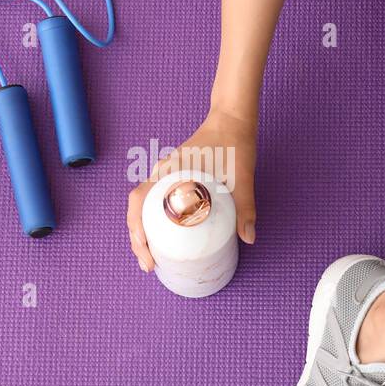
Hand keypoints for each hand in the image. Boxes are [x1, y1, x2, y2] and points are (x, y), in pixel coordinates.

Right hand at [126, 108, 256, 271]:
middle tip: (149, 265)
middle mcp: (161, 174)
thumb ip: (245, 206)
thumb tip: (248, 239)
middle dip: (137, 241)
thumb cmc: (233, 143)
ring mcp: (166, 176)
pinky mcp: (175, 180)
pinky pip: (156, 203)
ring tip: (152, 258)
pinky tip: (165, 239)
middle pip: (136, 210)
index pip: (138, 201)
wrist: (233, 120)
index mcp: (169, 171)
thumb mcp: (241, 176)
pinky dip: (153, 222)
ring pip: (143, 207)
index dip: (135, 230)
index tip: (146, 253)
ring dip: (142, 232)